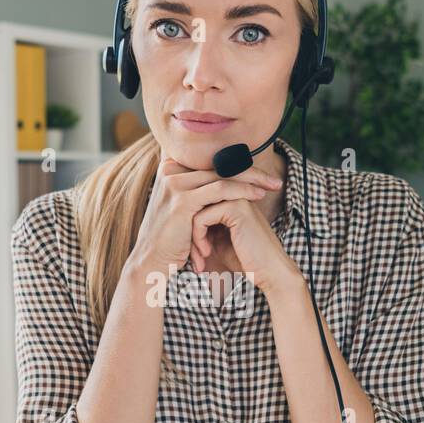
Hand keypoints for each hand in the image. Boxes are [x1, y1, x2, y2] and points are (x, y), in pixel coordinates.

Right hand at [130, 155, 281, 273]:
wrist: (151, 261)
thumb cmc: (172, 239)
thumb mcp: (184, 210)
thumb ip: (198, 192)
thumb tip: (222, 183)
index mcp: (170, 170)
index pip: (211, 161)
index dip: (238, 165)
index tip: (261, 174)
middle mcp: (169, 171)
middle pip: (218, 164)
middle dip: (250, 171)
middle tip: (272, 178)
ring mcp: (174, 184)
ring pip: (222, 175)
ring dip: (251, 180)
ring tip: (272, 186)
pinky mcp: (182, 200)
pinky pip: (219, 190)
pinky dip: (242, 192)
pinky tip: (257, 196)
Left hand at [190, 163, 301, 295]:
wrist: (269, 272)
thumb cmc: (244, 260)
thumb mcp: (218, 240)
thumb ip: (204, 226)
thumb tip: (178, 221)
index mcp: (232, 198)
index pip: (198, 203)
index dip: (190, 227)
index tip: (193, 251)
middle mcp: (235, 193)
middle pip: (194, 204)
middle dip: (187, 231)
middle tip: (192, 256)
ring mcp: (237, 198)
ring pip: (194, 209)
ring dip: (192, 236)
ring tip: (199, 256)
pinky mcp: (236, 208)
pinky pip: (201, 217)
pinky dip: (198, 237)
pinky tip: (206, 253)